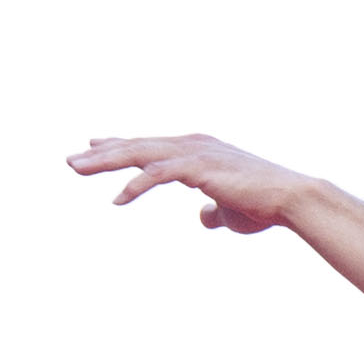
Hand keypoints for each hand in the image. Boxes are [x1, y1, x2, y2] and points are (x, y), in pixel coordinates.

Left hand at [67, 134, 318, 232]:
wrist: (292, 199)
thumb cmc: (265, 205)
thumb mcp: (231, 209)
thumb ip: (213, 211)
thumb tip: (203, 218)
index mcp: (200, 150)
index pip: (151, 146)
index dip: (121, 146)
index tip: (93, 146)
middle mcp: (194, 145)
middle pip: (138, 146)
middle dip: (102, 154)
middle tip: (72, 162)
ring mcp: (196, 155)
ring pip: (140, 154)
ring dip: (106, 162)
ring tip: (77, 170)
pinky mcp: (199, 168)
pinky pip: (157, 175)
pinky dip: (136, 186)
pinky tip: (117, 200)